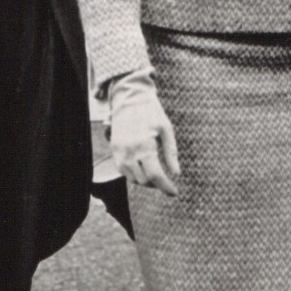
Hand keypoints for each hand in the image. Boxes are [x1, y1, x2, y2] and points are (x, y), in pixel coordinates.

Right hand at [108, 73, 180, 196]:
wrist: (129, 98)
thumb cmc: (151, 112)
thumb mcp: (166, 129)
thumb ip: (171, 152)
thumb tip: (176, 173)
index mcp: (144, 146)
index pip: (155, 176)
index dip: (166, 187)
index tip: (174, 192)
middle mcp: (129, 152)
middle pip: (144, 180)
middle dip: (157, 184)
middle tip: (167, 181)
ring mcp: (119, 153)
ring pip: (132, 179)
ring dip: (145, 181)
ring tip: (155, 174)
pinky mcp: (114, 151)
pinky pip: (123, 171)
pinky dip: (134, 174)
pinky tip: (143, 168)